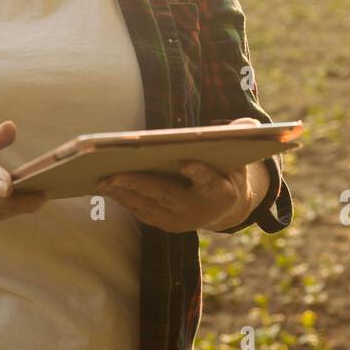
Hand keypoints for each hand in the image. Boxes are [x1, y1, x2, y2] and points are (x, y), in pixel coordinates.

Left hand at [96, 117, 262, 232]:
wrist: (226, 209)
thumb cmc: (229, 173)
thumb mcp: (241, 156)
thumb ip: (243, 138)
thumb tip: (248, 124)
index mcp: (222, 191)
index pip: (209, 181)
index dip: (198, 172)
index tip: (186, 162)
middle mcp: (200, 210)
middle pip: (168, 195)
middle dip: (140, 184)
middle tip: (114, 172)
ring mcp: (181, 221)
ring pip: (149, 206)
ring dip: (123, 193)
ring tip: (101, 179)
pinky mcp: (166, 225)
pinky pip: (141, 213)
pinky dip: (123, 200)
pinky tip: (106, 186)